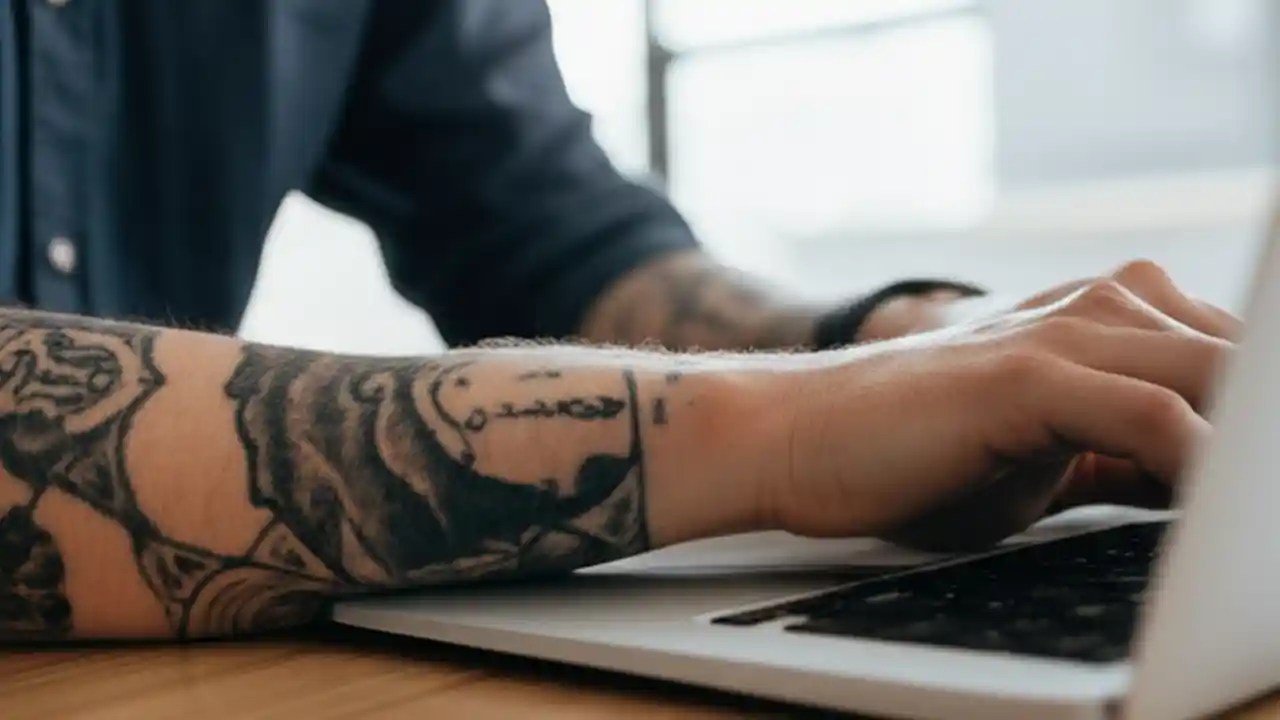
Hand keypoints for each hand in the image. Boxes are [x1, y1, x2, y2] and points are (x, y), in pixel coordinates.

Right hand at [758, 271, 1232, 550]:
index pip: (1235, 363)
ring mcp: (1063, 333)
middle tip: (1261, 503)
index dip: (1255, 426)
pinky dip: (1199, 460)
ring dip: (1249, 443)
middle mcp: (1098, 307)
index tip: (1257, 486)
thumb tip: (1212, 490)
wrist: (796, 437)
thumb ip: (1132, 462)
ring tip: (1252, 504)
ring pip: (1218, 373)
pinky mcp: (1026, 373)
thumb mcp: (1047, 463)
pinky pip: (1152, 414)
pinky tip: (1214, 506)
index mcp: (1108, 319)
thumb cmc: (908, 454)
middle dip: (1261, 430)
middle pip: (1240, 361)